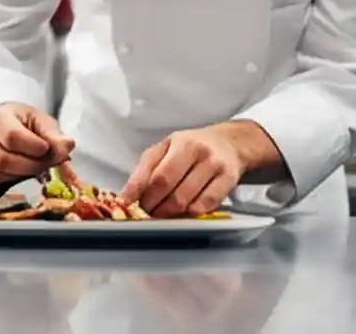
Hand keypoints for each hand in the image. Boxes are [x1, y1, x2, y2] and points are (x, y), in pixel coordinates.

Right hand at [0, 102, 74, 182]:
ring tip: (39, 165)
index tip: (46, 148)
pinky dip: (15, 179)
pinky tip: (25, 171)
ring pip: (0, 173)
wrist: (2, 133)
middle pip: (4, 158)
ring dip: (25, 173)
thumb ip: (53, 134)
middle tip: (48, 161)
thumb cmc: (23, 124)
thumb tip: (67, 145)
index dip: (33, 146)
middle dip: (32, 163)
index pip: (12, 136)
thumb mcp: (40, 122)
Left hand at [120, 123, 247, 217]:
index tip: (130, 206)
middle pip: (171, 191)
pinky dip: (192, 213)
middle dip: (154, 207)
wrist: (230, 142)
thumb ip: (144, 171)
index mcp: (182, 143)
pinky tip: (186, 209)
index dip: (141, 196)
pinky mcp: (229, 180)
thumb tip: (126, 198)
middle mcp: (201, 152)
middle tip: (149, 211)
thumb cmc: (192, 146)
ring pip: (187, 202)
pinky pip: (206, 206)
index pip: (157, 177)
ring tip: (165, 211)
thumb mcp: (165, 149)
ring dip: (171, 213)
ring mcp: (217, 166)